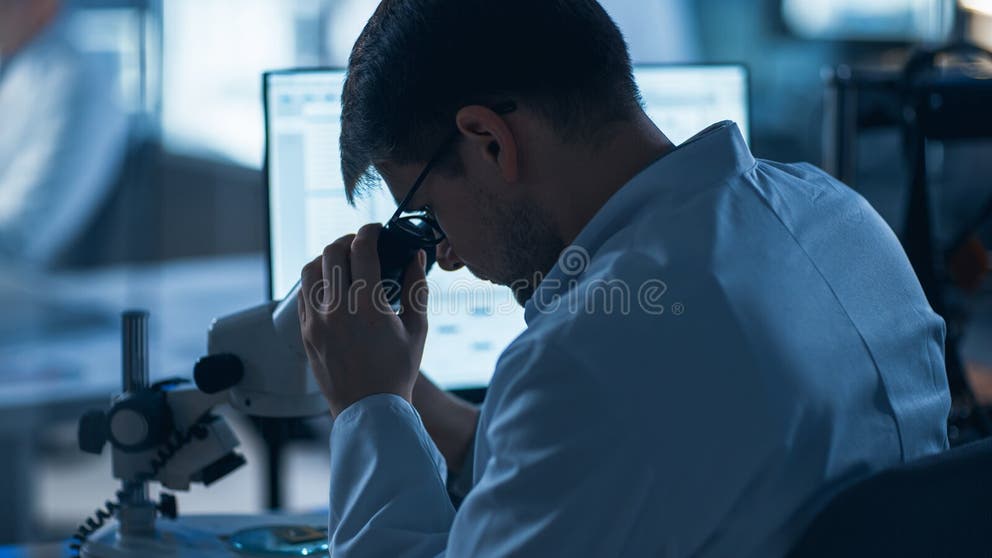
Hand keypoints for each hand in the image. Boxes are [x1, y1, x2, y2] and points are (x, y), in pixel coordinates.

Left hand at [298, 224, 428, 417]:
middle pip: (332, 252)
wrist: (368, 409)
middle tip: (360, 242)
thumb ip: (416, 287)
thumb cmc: (397, 372)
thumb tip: (416, 257)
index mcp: (368, 307)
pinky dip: (315, 281)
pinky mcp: (305, 333)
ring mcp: (316, 322)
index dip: (369, 231)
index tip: (375, 229)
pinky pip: (303, 294)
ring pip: (310, 269)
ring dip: (327, 258)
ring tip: (341, 261)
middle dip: (348, 239)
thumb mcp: (417, 329)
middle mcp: (337, 311)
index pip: (362, 250)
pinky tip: (330, 286)